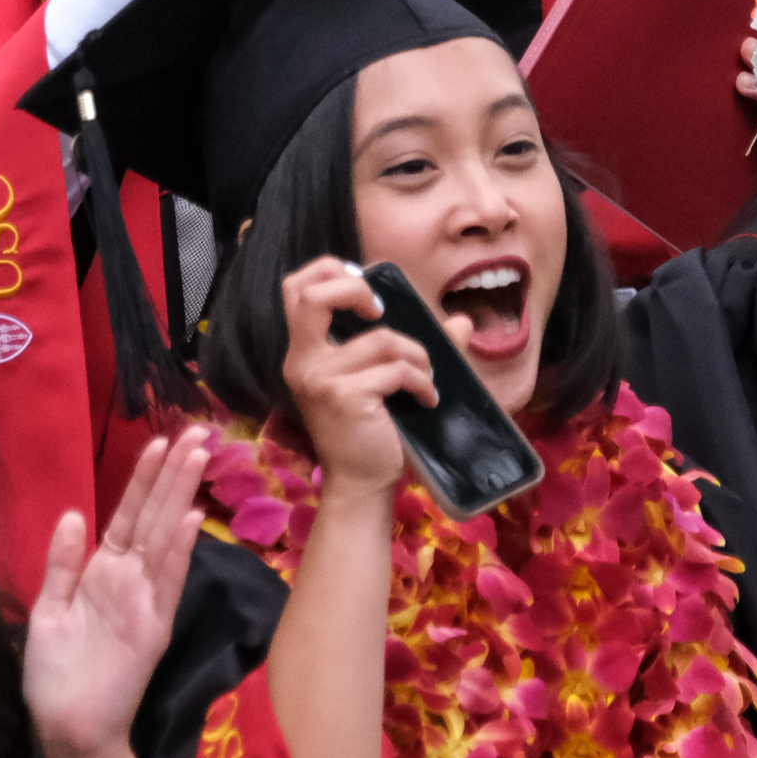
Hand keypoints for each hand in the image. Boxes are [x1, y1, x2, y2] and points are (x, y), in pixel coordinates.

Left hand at [25, 426, 214, 757]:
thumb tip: (74, 515)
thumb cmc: (55, 677)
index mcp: (103, 574)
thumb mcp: (48, 610)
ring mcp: (145, 603)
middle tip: (197, 431)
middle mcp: (130, 581)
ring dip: (181, 498)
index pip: (128, 515)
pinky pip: (166, 584)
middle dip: (174, 474)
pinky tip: (190, 520)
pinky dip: (178, 551)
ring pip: (166, 539)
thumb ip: (62, 564)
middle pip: (155, 517)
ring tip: (197, 456)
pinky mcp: (151, 629)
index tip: (160, 441)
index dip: (144, 479)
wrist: (66, 731)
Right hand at [280, 261, 429, 496]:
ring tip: (425, 378)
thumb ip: (410, 347)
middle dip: (355, 289)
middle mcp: (302, 362)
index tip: (366, 289)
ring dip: (417, 355)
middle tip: (381, 312)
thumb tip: (461, 322)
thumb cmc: (370, 432)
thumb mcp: (380, 381)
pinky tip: (427, 399)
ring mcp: (320, 380)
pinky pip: (396, 370)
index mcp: (304, 353)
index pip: (295, 289)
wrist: (361, 485)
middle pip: (312, 296)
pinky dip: (422, 381)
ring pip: (382, 338)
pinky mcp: (344, 397)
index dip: (328, 272)